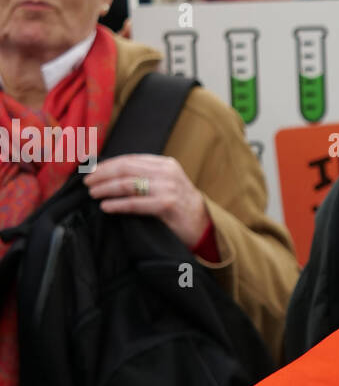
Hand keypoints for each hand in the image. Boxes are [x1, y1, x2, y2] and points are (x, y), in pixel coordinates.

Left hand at [86, 153, 209, 249]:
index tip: (91, 171)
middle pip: (126, 169)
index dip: (107, 164)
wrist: (203, 225)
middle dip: (103, 175)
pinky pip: (135, 203)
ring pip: (128, 184)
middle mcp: (167, 172)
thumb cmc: (179, 206)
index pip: (130, 159)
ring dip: (106, 189)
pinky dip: (118, 204)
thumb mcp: (165, 184)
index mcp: (165, 164)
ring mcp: (168, 188)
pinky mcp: (167, 204)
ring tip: (93, 194)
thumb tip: (110, 174)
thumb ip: (145, 177)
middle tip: (87, 183)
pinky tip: (106, 207)